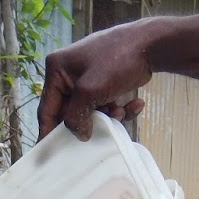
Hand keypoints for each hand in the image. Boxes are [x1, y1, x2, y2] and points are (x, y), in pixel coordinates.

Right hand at [38, 23, 153, 140]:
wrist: (151, 44)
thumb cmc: (116, 61)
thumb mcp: (90, 91)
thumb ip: (76, 117)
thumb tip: (79, 134)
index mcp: (57, 70)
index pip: (47, 108)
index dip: (49, 132)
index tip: (51, 154)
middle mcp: (69, 73)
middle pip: (71, 111)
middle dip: (89, 121)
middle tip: (101, 130)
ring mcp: (88, 78)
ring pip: (91, 110)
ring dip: (108, 116)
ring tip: (121, 111)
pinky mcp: (106, 82)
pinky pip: (107, 104)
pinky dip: (120, 109)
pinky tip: (135, 105)